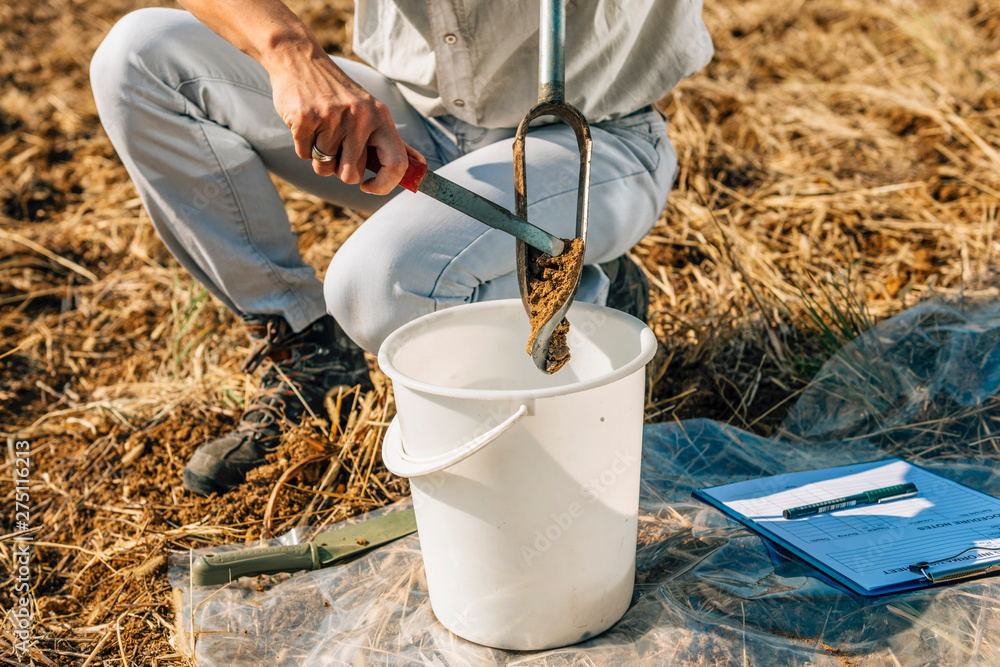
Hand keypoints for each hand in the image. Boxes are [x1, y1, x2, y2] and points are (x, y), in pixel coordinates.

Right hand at [269, 50, 423, 194]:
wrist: (299, 59)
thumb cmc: (338, 93)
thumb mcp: (369, 110)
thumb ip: (391, 141)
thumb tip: (419, 166)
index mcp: (380, 116)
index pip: (396, 164)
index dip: (384, 185)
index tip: (369, 186)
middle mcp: (359, 116)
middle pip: (351, 174)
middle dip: (340, 170)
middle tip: (336, 147)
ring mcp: (331, 117)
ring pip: (324, 168)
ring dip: (319, 159)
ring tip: (320, 132)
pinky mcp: (304, 119)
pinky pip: (303, 155)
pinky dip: (303, 147)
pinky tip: (306, 124)